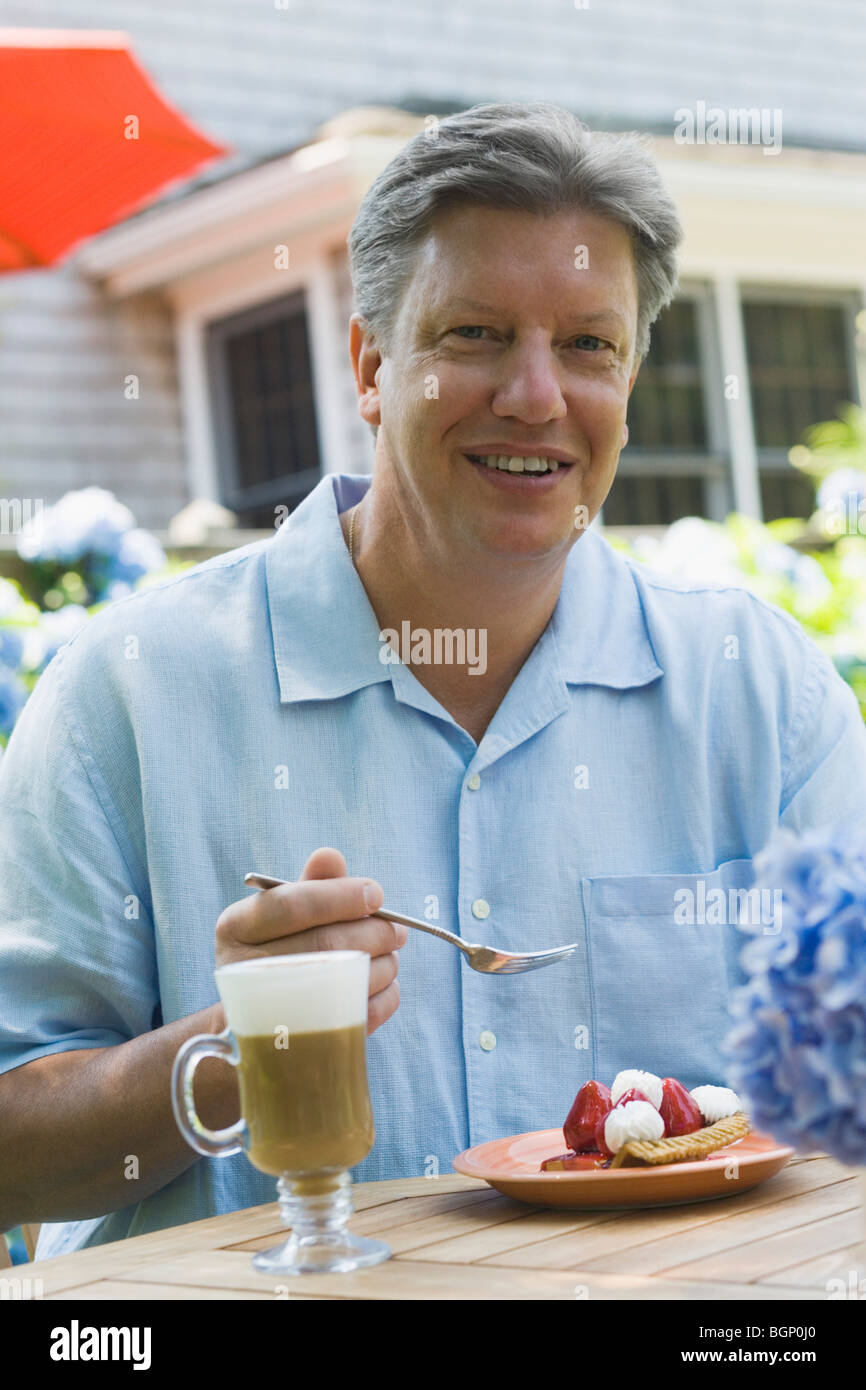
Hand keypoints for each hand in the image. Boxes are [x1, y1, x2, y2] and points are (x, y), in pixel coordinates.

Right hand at [214, 847, 405, 1033]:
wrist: (256, 1023)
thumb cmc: (278, 952)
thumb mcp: (283, 914)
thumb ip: (311, 885)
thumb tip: (330, 857)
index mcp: (235, 928)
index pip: (292, 904)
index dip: (341, 896)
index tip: (376, 894)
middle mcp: (244, 971)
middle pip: (325, 944)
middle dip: (374, 933)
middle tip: (397, 929)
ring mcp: (271, 1013)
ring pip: (346, 979)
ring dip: (384, 963)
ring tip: (390, 954)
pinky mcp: (304, 1043)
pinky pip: (360, 1015)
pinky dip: (385, 995)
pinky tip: (384, 983)